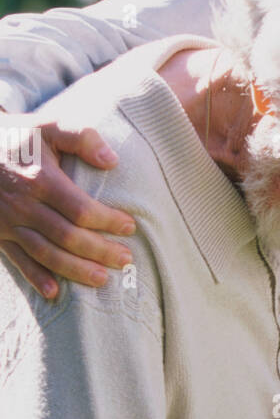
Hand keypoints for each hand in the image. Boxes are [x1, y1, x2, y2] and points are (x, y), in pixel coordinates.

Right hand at [0, 114, 135, 297]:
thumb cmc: (17, 137)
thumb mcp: (47, 126)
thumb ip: (80, 137)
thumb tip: (112, 160)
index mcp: (40, 179)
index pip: (80, 210)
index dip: (107, 221)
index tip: (130, 226)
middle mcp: (24, 205)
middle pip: (67, 237)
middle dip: (99, 251)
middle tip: (126, 259)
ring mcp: (9, 222)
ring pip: (46, 254)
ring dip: (75, 270)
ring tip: (102, 279)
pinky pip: (18, 260)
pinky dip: (35, 277)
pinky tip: (54, 292)